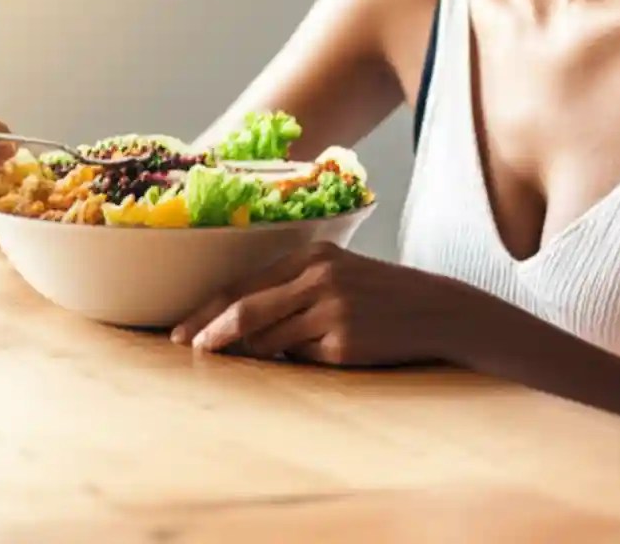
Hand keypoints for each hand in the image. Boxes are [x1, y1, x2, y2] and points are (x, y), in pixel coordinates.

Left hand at [171, 242, 483, 365]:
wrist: (438, 310)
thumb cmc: (376, 294)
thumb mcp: (335, 274)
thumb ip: (288, 289)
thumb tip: (232, 322)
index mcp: (311, 256)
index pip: (244, 285)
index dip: (207, 311)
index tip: (182, 332)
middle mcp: (318, 280)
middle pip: (245, 312)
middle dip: (211, 334)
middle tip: (190, 351)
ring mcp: (331, 312)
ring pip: (268, 342)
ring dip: (258, 353)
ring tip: (265, 352)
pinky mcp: (343, 345)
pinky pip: (301, 360)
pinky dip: (298, 362)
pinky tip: (318, 355)